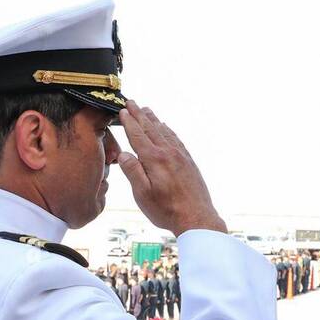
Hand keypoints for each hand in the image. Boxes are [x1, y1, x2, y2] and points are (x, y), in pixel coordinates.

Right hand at [117, 100, 225, 236]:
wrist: (196, 218)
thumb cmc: (167, 210)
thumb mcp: (143, 195)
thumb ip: (132, 172)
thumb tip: (123, 154)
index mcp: (154, 160)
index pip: (138, 135)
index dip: (129, 122)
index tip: (122, 110)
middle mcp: (168, 153)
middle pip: (151, 128)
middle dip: (139, 114)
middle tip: (131, 102)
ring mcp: (180, 156)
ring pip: (164, 131)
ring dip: (153, 119)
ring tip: (146, 110)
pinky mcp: (189, 161)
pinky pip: (176, 139)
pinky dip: (168, 130)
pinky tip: (165, 128)